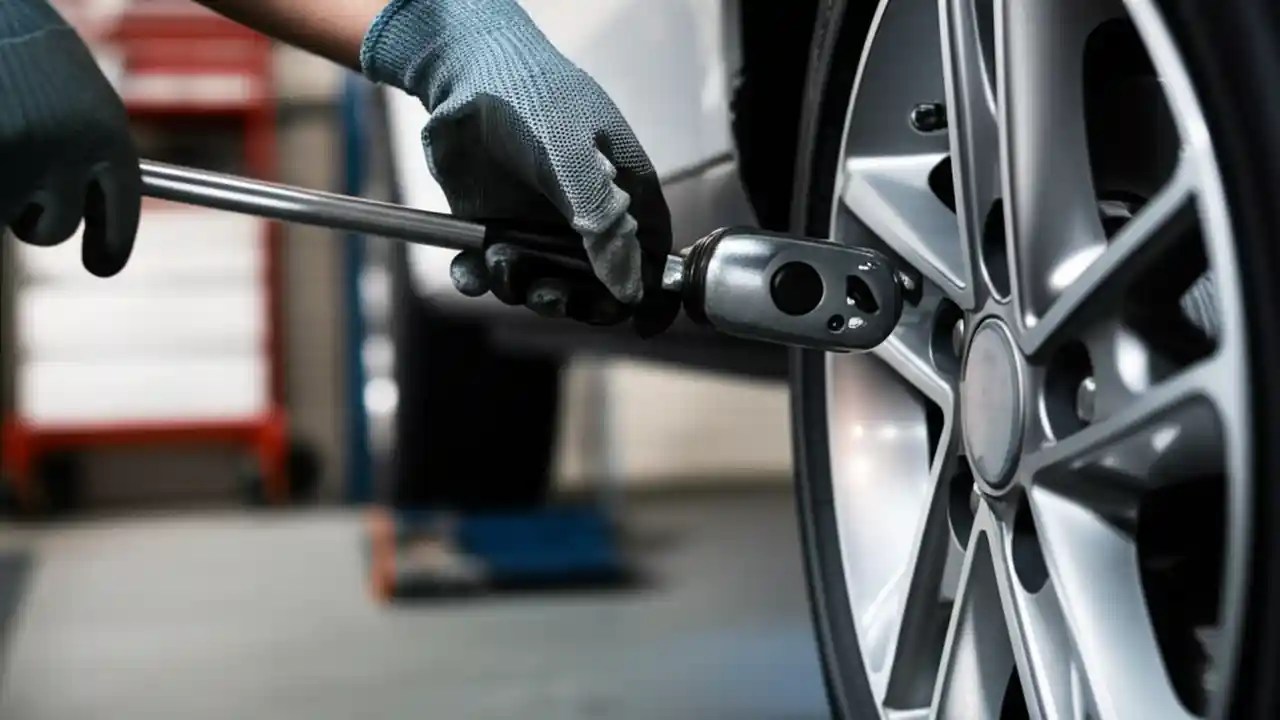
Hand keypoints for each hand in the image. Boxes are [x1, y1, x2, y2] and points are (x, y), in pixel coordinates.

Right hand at [0, 0, 140, 276]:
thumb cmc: (20, 44)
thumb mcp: (73, 91)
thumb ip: (88, 147)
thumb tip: (97, 201)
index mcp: (106, 133)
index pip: (122, 208)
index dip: (112, 242)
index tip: (102, 264)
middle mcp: (70, 152)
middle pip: (58, 227)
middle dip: (36, 218)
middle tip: (17, 183)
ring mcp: (20, 160)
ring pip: (11, 217)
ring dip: (3, 196)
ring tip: (5, 139)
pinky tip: (1, 144)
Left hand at [360, 0, 678, 335]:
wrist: (464, 69)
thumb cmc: (533, 99)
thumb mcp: (575, 162)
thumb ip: (602, 225)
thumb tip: (629, 290)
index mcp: (623, 191)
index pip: (649, 253)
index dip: (646, 291)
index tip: (639, 324)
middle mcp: (584, 213)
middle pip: (594, 282)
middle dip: (573, 300)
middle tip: (549, 294)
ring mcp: (538, 221)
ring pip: (542, 281)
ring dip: (522, 287)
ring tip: (501, 260)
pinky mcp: (494, 223)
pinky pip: (491, 269)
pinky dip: (479, 279)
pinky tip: (469, 271)